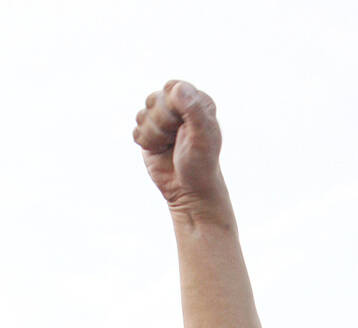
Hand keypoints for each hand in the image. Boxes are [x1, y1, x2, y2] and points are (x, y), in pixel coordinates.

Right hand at [133, 79, 224, 211]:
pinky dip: (147, 143)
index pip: (173, 88)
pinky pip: (136, 130)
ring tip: (170, 147)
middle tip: (178, 140)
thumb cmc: (201, 164)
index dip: (173, 107)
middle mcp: (179, 106)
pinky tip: (160, 151)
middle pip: (154, 99)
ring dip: (155, 136)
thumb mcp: (202, 137)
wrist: (190, 192)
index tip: (185, 126)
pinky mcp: (149, 133)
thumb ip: (193, 109)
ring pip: (142, 115)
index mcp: (197, 100)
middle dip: (163, 123)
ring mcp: (162, 119)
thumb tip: (177, 87)